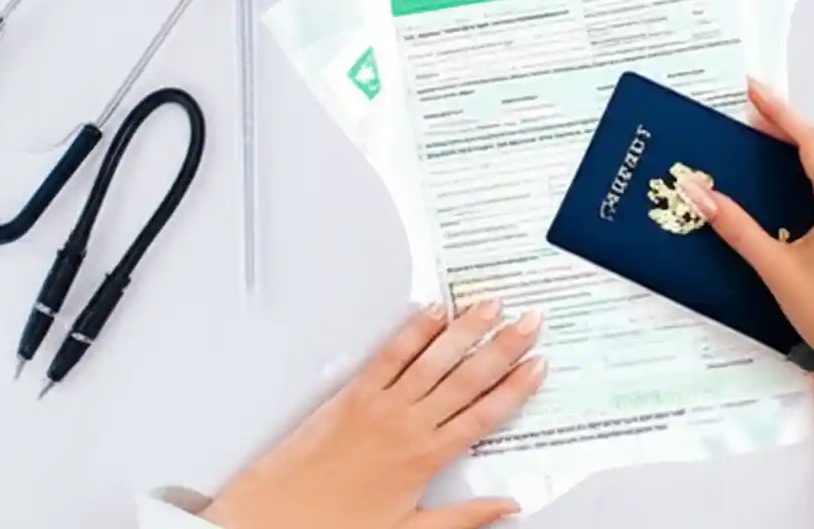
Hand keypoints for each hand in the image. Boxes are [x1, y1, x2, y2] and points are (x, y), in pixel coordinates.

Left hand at [200, 300, 546, 528]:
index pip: (485, 415)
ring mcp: (380, 405)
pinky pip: (390, 355)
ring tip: (489, 306)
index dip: (516, 388)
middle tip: (529, 321)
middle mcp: (408, 425)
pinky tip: (432, 312)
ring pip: (435, 359)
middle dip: (503, 347)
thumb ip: (463, 517)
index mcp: (427, 459)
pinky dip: (413, 331)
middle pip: (468, 378)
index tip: (538, 365)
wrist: (275, 520)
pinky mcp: (351, 394)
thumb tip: (506, 507)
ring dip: (466, 329)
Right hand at [678, 81, 813, 514]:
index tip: (752, 88)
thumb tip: (698, 192)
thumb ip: (736, 227)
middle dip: (785, 126)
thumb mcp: (776, 269)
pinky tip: (792, 181)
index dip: (778, 111)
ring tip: (765, 139)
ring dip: (800, 150)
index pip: (809, 141)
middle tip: (749, 111)